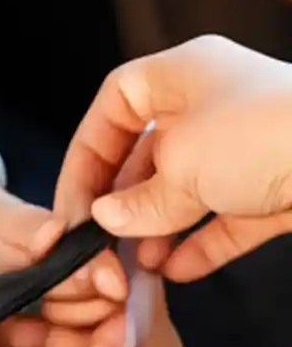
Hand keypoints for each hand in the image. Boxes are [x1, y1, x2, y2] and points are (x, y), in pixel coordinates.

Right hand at [54, 35, 291, 281]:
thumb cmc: (266, 137)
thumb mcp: (182, 167)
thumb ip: (139, 200)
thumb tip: (107, 218)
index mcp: (182, 74)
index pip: (113, 106)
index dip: (86, 154)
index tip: (75, 201)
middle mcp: (212, 104)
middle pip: (146, 152)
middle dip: (120, 200)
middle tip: (99, 242)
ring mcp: (247, 148)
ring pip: (185, 190)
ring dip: (156, 228)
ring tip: (134, 265)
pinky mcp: (277, 188)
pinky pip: (226, 218)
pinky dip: (199, 244)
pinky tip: (174, 272)